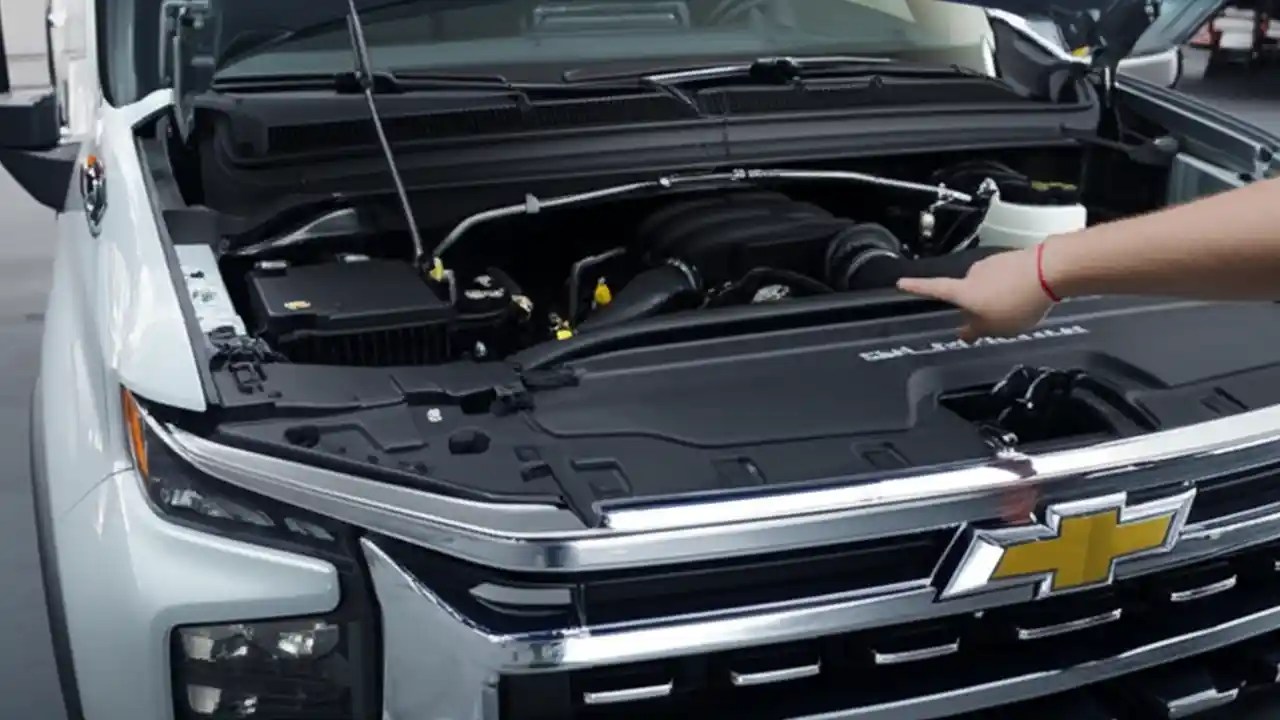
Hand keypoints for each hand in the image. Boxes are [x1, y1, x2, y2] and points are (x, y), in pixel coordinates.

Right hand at [896, 247, 1052, 341]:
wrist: (1049, 270)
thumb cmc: (1016, 303)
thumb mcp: (995, 327)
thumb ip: (976, 330)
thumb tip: (963, 333)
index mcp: (963, 291)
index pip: (934, 289)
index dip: (916, 288)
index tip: (900, 283)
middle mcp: (973, 274)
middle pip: (967, 292)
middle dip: (977, 305)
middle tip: (994, 321)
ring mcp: (992, 264)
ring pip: (988, 286)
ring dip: (997, 298)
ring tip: (1018, 310)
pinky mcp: (1011, 259)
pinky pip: (1006, 278)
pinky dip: (1011, 289)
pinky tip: (1028, 297)